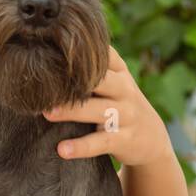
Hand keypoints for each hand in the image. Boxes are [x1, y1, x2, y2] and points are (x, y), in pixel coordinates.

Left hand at [41, 45, 173, 166]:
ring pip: (98, 110)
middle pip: (100, 80)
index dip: (80, 50)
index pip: (102, 54)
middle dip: (73, 79)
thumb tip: (51, 45)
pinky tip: (62, 150)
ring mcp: (126, 115)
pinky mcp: (124, 140)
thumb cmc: (120, 104)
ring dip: (72, 111)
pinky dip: (81, 147)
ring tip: (47, 113)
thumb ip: (92, 65)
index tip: (51, 47)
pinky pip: (101, 143)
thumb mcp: (114, 81)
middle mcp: (124, 89)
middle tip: (44, 81)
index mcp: (119, 72)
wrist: (152, 139)